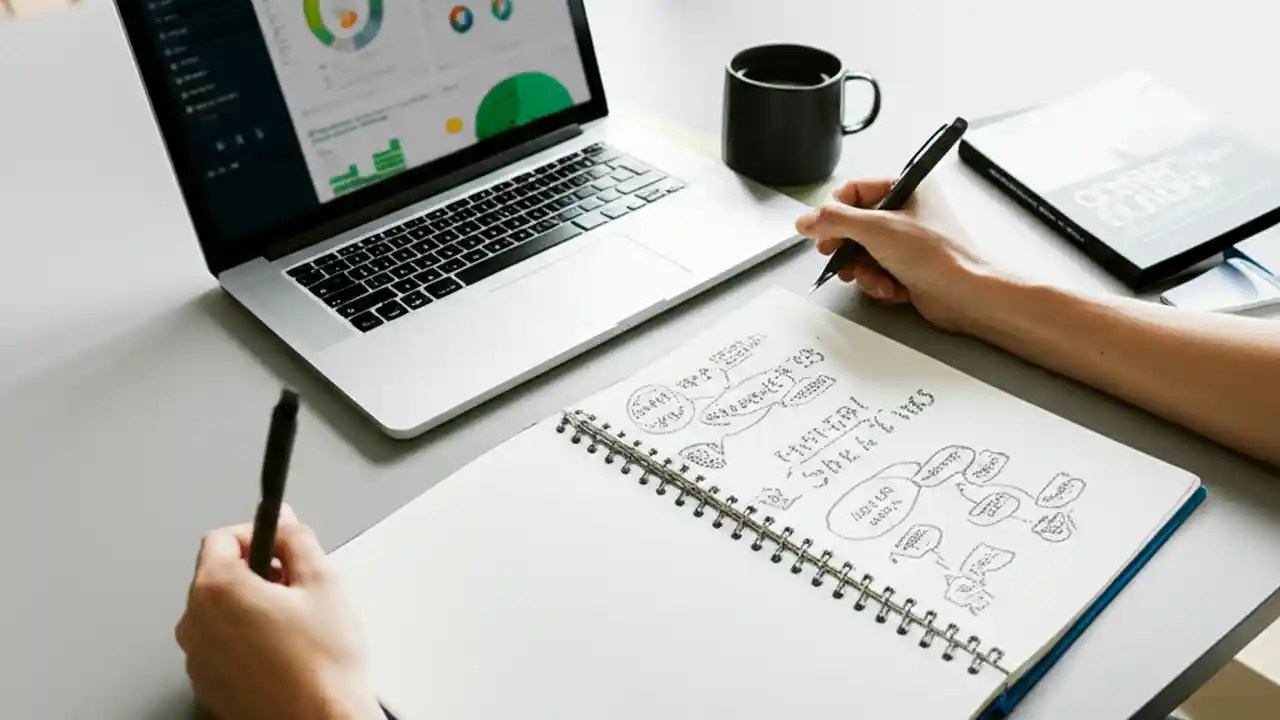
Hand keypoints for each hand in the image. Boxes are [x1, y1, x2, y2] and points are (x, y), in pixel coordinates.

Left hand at [176, 506, 381, 719]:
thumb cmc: (323, 666)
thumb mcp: (324, 583)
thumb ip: (299, 541)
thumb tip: (287, 527)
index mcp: (217, 590)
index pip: (221, 538)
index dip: (256, 533)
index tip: (281, 542)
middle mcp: (194, 623)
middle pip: (217, 575)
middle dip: (255, 572)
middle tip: (296, 586)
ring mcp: (196, 658)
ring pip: (219, 612)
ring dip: (250, 606)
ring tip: (294, 625)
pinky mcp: (206, 685)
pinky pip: (220, 646)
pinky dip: (244, 639)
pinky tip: (283, 652)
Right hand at [796, 178, 1009, 332]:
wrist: (966, 295)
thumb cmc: (938, 255)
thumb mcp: (877, 229)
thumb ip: (836, 221)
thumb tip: (807, 220)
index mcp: (907, 188)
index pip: (855, 190)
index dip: (834, 211)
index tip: (822, 229)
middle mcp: (907, 212)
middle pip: (854, 225)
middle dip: (846, 247)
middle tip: (837, 255)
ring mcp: (907, 241)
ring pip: (862, 252)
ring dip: (862, 269)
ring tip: (874, 277)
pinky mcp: (907, 267)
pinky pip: (876, 271)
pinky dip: (878, 282)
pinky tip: (892, 289)